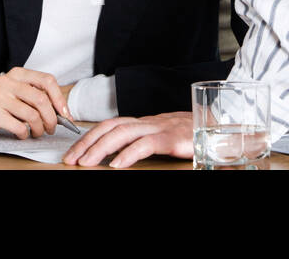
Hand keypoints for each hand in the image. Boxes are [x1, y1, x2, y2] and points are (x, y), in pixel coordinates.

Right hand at [0, 67, 72, 138]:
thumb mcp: (17, 93)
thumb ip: (36, 97)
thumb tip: (62, 112)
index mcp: (18, 74)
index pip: (47, 80)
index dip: (59, 98)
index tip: (65, 114)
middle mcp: (7, 82)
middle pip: (41, 99)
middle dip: (51, 118)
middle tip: (51, 128)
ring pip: (32, 115)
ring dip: (39, 128)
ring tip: (37, 132)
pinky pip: (19, 126)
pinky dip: (25, 134)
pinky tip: (22, 134)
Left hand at [63, 111, 193, 167]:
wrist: (216, 129)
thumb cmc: (188, 136)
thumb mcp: (159, 140)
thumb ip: (139, 143)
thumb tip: (114, 157)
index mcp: (142, 123)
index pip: (108, 125)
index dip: (88, 137)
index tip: (73, 152)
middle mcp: (147, 122)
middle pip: (111, 127)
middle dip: (88, 142)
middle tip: (72, 159)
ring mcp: (159, 128)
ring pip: (124, 132)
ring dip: (101, 148)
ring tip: (87, 162)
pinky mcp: (172, 138)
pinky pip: (146, 144)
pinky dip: (129, 153)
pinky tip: (117, 165)